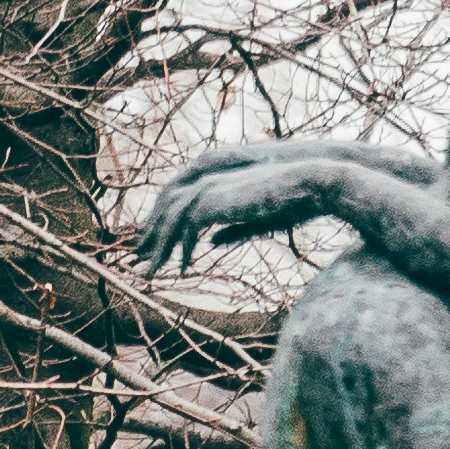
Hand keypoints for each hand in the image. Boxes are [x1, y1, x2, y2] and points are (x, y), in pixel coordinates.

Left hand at [136, 151, 347, 275]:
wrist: (310, 184)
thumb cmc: (291, 201)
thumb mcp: (254, 218)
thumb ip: (229, 228)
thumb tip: (210, 243)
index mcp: (216, 177)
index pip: (177, 198)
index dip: (162, 220)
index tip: (153, 243)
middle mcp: (206, 178)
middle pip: (165, 206)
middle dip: (151, 234)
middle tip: (139, 259)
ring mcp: (207, 186)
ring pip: (170, 219)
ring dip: (159, 246)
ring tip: (151, 271)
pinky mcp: (212, 199)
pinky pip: (186, 228)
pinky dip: (181, 249)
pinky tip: (183, 270)